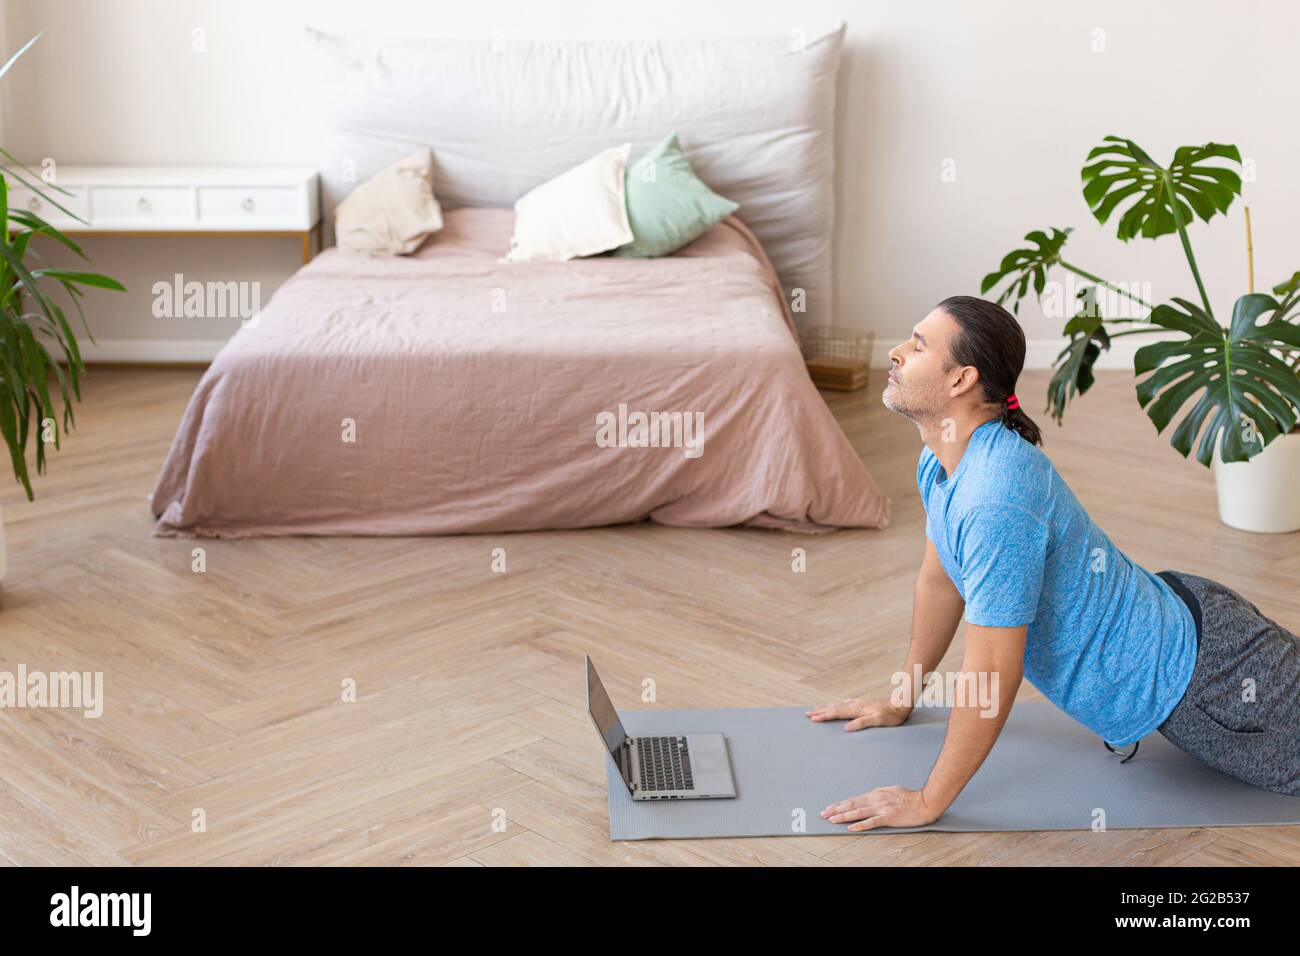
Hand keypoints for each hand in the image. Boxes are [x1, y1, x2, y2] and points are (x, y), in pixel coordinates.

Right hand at [805, 698, 910, 731]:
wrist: (900, 705)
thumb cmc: (890, 716)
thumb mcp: (877, 720)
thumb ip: (862, 723)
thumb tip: (846, 728)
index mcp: (856, 709)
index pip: (836, 713)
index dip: (824, 716)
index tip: (812, 718)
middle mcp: (855, 705)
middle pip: (834, 708)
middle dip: (820, 711)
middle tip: (808, 714)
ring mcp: (858, 704)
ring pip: (838, 705)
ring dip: (826, 707)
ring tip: (817, 709)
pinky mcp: (863, 704)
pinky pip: (845, 704)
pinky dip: (837, 705)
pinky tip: (837, 705)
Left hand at [821, 786, 943, 831]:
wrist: (925, 802)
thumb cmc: (911, 797)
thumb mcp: (891, 791)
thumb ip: (880, 795)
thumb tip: (872, 797)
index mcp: (876, 793)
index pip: (854, 799)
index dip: (841, 804)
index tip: (831, 807)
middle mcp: (876, 799)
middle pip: (852, 804)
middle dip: (836, 809)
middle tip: (823, 813)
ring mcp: (882, 808)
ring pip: (858, 812)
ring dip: (843, 816)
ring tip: (831, 819)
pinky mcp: (888, 817)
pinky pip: (871, 822)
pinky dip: (860, 825)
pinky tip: (851, 827)